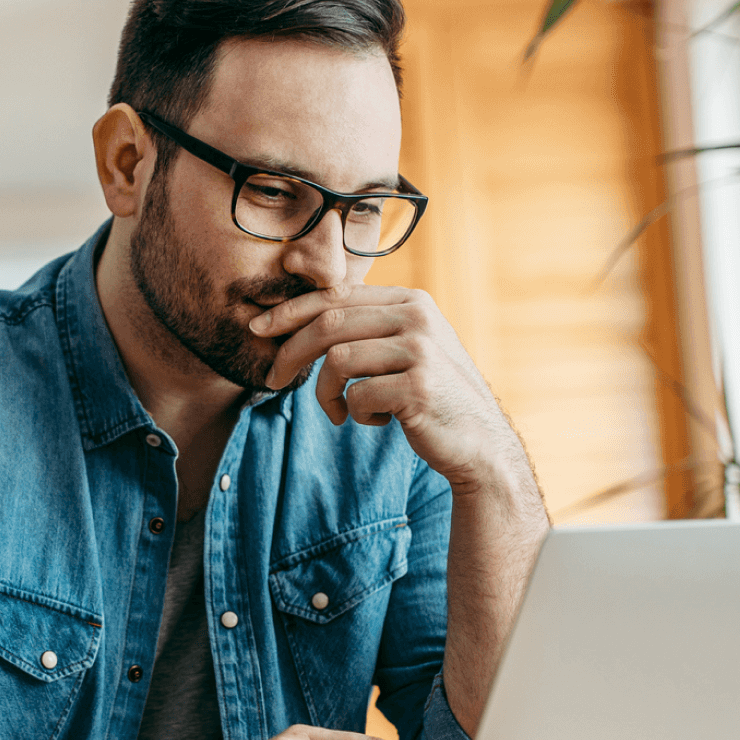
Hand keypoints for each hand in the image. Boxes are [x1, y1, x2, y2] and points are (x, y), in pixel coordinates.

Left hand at [252, 285, 527, 493]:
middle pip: (330, 323)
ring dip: (326, 393)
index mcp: (411, 301)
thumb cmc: (432, 398)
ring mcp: (420, 350)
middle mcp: (417, 317)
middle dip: (291, 352)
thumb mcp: (405, 350)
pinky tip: (377, 422)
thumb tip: (300, 318)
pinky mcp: (418, 386)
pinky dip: (357, 415)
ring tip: (341, 412)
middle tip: (272, 379)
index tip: (258, 327)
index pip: (337, 296)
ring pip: (338, 360)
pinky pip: (358, 396)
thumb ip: (368, 328)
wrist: (480, 443)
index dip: (291, 311)